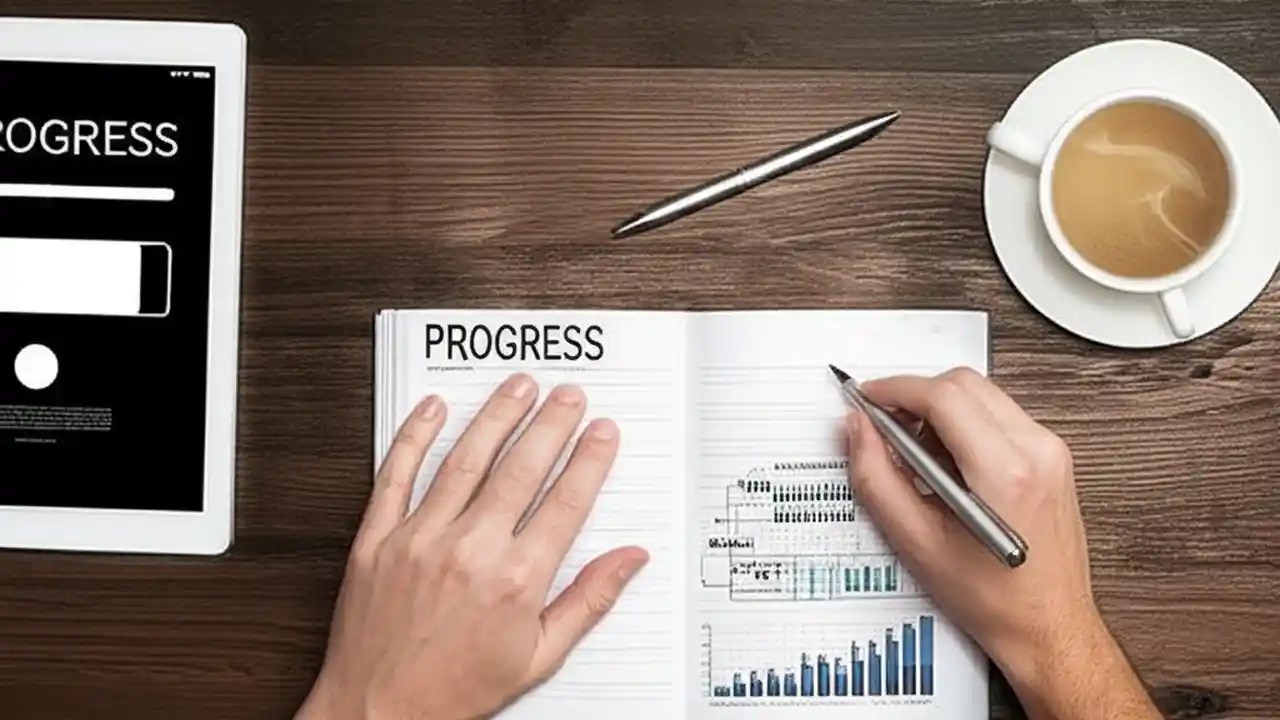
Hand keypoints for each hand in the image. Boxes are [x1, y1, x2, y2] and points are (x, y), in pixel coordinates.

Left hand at [298, 374, 648, 719]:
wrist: (378, 712)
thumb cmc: (455, 689)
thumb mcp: (538, 657)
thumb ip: (587, 601)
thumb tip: (629, 560)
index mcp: (515, 581)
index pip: (565, 502)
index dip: (589, 460)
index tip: (602, 432)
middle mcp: (469, 551)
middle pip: (522, 469)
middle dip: (552, 425)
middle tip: (569, 396)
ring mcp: (420, 540)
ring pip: (466, 460)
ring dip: (497, 416)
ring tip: (519, 386)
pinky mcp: (378, 539)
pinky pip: (396, 475)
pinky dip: (414, 438)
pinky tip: (433, 409)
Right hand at [845, 368, 1158, 719]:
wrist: (1048, 628)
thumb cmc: (995, 600)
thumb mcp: (917, 542)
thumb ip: (876, 478)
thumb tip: (858, 432)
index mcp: (1005, 472)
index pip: (942, 396)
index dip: (895, 390)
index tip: (868, 399)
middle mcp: (1037, 452)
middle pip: (963, 384)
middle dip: (916, 396)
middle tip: (885, 427)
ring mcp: (1051, 453)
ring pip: (982, 395)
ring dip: (940, 411)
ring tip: (917, 457)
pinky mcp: (1053, 458)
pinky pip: (1000, 416)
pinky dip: (964, 426)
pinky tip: (947, 466)